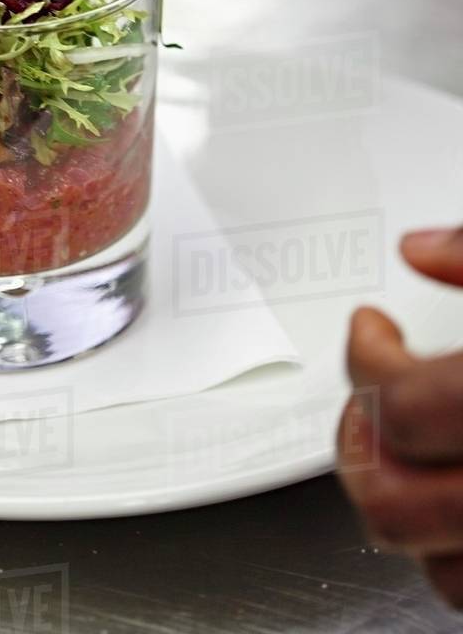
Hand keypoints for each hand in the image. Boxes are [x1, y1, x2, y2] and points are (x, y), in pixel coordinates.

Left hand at [337, 228, 462, 608]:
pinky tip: (452, 496)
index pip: (401, 404)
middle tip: (366, 397)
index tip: (369, 331)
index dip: (367, 358)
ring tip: (402, 448)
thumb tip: (422, 249)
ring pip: (432, 563)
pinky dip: (447, 552)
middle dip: (361, 439)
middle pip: (391, 498)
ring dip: (400, 499)